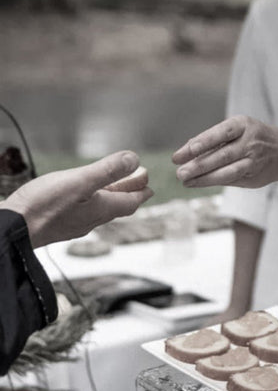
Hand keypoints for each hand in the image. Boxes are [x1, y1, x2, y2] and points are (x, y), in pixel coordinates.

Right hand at [1, 151, 152, 247]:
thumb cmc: (42, 206)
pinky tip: (84, 196)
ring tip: (116, 186)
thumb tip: (135, 160)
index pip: (129, 202)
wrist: (11, 230)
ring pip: (100, 209)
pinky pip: (84, 211)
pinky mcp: (58, 224)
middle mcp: (89, 219)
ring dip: (112, 196)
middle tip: (138, 184)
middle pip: (116, 206)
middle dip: (129, 193)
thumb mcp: (79, 181)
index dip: (141, 192)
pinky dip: (94, 199)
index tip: (150, 187)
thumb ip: (108, 171)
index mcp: (100, 209)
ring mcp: (73, 223)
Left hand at [172, 116, 277, 187]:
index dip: (205, 141)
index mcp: (244, 125)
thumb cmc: (253, 136)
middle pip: (223, 155)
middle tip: (180, 172)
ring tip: (185, 181)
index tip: (187, 150)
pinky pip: (231, 180)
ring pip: (228, 171)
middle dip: (200, 165)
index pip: (222, 133)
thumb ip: (213, 138)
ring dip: (205, 178)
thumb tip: (186, 149)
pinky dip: (213, 182)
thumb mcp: (237, 128)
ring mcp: (254, 160)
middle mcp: (250, 142)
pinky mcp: (254, 176)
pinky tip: (197, 183)